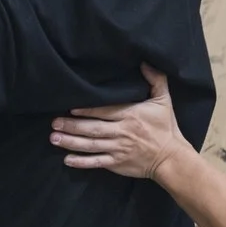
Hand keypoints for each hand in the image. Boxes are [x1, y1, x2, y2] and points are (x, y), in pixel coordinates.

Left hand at [51, 65, 185, 179]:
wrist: (171, 158)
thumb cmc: (166, 128)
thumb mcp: (164, 100)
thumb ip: (155, 80)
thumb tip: (145, 62)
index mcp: (130, 116)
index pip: (104, 111)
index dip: (86, 110)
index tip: (70, 108)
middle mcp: (122, 132)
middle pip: (93, 128)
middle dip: (72, 126)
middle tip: (54, 123)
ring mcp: (118, 149)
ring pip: (91, 145)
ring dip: (71, 142)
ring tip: (54, 138)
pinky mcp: (117, 163)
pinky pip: (97, 163)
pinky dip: (81, 162)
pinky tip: (67, 159)